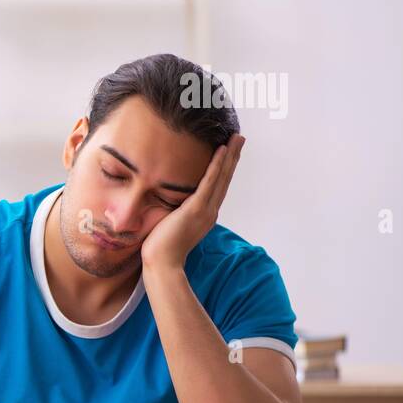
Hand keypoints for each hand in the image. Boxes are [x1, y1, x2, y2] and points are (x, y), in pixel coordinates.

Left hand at [140, 133, 244, 272]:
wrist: (162, 264)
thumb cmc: (162, 247)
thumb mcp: (174, 225)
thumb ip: (178, 213)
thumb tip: (171, 204)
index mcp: (205, 214)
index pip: (217, 186)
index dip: (225, 168)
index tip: (230, 151)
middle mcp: (210, 211)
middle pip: (225, 178)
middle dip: (233, 157)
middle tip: (240, 137)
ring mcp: (205, 210)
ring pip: (221, 177)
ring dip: (230, 156)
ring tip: (237, 138)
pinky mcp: (196, 209)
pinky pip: (209, 182)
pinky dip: (216, 165)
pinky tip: (222, 150)